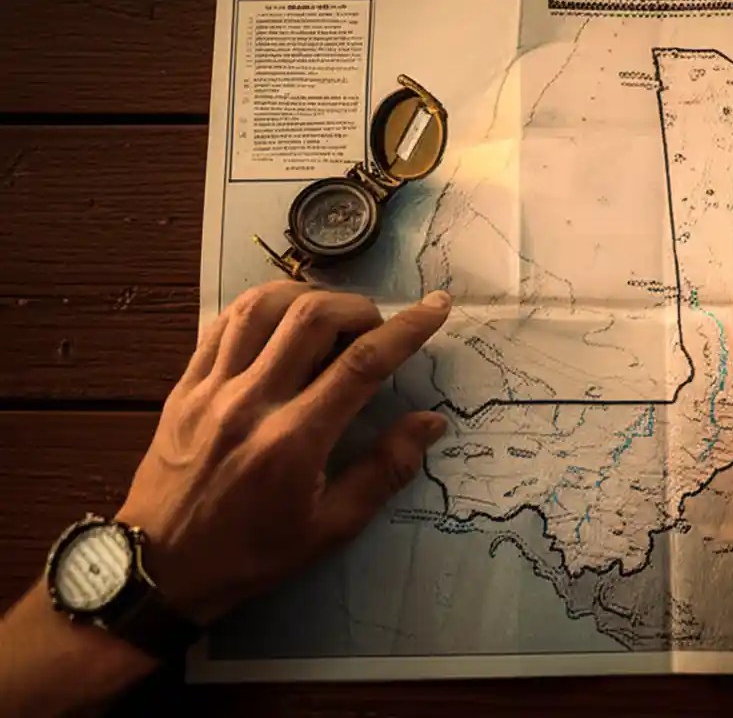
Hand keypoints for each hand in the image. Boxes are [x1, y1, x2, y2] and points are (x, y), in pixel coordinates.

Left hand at [115, 282, 452, 624]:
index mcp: (294, 441)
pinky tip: (282, 322)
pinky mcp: (185, 385)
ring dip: (309, 298)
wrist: (163, 567)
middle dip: (359, 308)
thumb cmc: (253, 553)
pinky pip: (224, 323)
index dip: (407, 329)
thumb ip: (385, 470)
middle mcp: (252, 402)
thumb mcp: (332, 528)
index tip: (436, 307)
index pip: (361, 364)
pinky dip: (262, 308)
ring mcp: (212, 388)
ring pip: (263, 306)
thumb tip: (430, 423)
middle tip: (375, 330)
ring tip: (331, 320)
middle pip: (312, 317)